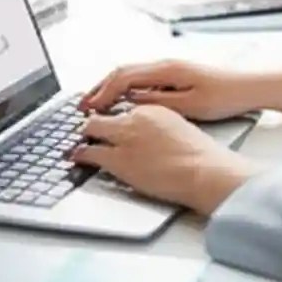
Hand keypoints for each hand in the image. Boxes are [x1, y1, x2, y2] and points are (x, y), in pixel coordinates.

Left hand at [73, 105, 260, 215]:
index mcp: (152, 109)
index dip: (116, 118)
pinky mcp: (117, 158)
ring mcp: (124, 137)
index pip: (124, 109)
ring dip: (85, 137)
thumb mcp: (181, 128)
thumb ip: (160, 126)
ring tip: (80, 143)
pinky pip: (90, 152)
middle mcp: (135, 118)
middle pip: (103, 115)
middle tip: (88, 131)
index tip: (112, 124)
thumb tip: (150, 135)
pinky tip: (77, 156)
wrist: (204, 172)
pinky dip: (80, 154)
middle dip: (94, 123)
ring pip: (92, 129)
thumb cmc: (202, 157)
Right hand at [80, 60, 260, 121]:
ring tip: (95, 103)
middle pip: (121, 72)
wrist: (250, 86)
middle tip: (83, 105)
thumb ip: (158, 101)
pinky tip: (120, 99)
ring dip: (109, 87)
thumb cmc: (225, 96)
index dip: (104, 94)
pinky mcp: (173, 74)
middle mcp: (164, 64)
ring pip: (129, 73)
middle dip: (100, 88)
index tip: (90, 109)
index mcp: (166, 70)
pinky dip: (123, 87)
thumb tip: (131, 100)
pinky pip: (139, 77)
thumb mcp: (191, 105)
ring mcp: (168, 67)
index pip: (124, 79)